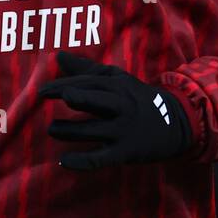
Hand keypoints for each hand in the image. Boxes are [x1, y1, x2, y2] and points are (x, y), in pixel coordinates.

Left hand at [39, 50, 192, 169]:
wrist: (175, 122)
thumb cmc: (136, 97)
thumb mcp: (117, 79)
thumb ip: (86, 68)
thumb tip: (58, 56)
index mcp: (118, 86)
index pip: (88, 83)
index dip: (63, 85)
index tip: (42, 91)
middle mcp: (122, 106)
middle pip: (95, 99)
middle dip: (73, 96)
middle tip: (45, 95)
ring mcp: (124, 130)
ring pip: (94, 130)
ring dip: (70, 130)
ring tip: (52, 129)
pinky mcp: (125, 152)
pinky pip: (101, 158)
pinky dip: (82, 161)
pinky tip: (64, 161)